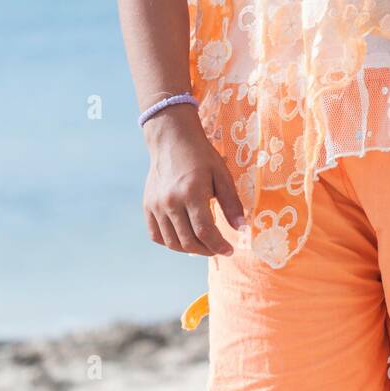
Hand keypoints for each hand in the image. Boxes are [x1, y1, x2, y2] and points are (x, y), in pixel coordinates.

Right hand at [142, 106, 246, 256]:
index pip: (205, 232)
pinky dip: (170, 242)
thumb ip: (231, 203)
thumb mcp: (222, 175)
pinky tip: (183, 238)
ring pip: (172, 242)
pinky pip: (156, 235)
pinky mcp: (147, 206)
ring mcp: (156, 206)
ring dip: (189, 249)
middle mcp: (170, 202)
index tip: (230, 251)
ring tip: (203, 244)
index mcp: (191, 193)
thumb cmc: (201, 156)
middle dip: (207, 250)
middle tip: (218, 248)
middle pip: (188, 241)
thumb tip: (242, 228)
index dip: (219, 246)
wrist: (172, 139)